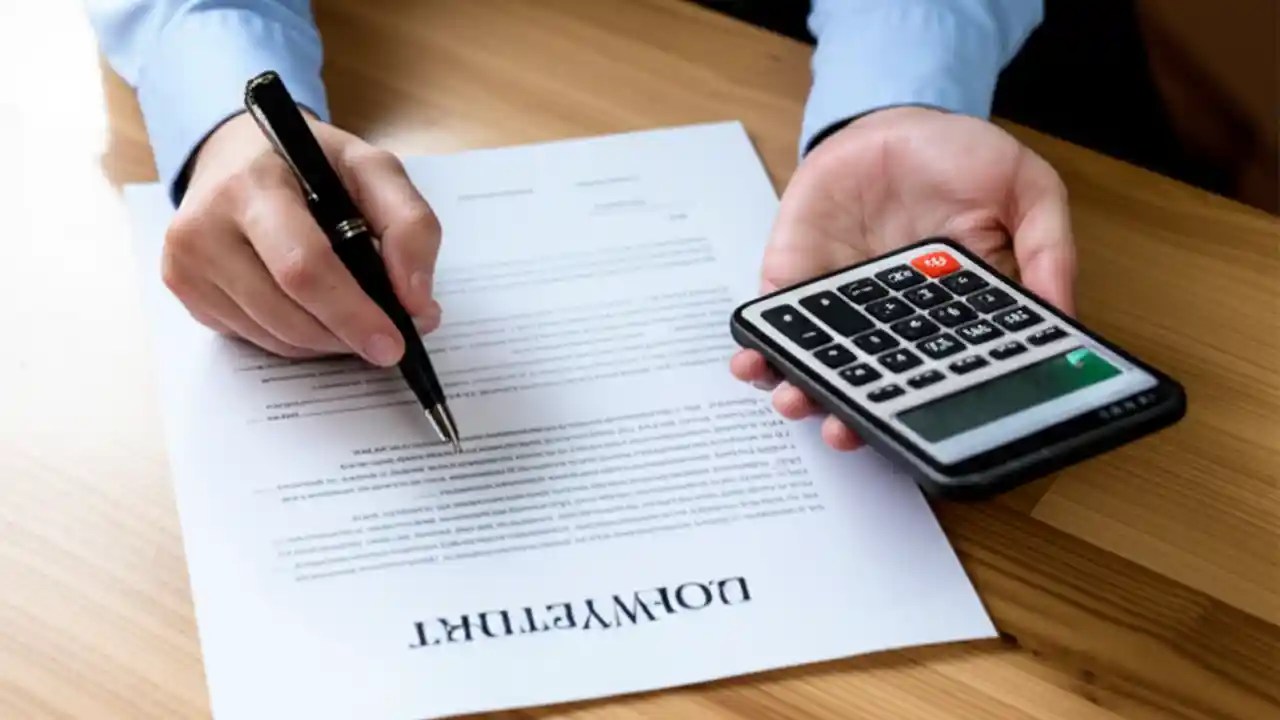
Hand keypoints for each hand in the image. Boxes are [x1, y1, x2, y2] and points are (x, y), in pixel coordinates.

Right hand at [161, 111, 441, 364]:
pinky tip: (313, 309)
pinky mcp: (183, 289)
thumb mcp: (371, 169)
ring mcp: (185, 263)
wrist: (235, 152)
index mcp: (252, 185)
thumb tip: (417, 304)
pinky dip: (297, 337)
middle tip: (388, 338)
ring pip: (274, 337)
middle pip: (288, 315)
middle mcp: (204, 226)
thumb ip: (410, 225)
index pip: (303, 268)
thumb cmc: (308, 163)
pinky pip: (254, 339)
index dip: (352, 314)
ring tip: (356, 316)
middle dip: (347, 335)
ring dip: (327, 341)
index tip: (394, 343)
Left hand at [731, 106, 1074, 450]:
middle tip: (844, 433)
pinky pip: (776, 324)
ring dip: (801, 392)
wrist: (895, 117)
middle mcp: (891, 324)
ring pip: (817, 367)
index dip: (924, 412)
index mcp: (948, 317)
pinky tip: (752, 360)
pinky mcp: (796, 279)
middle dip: (851, 417)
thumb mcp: (1026, 190)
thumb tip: (1063, 314)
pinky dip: (760, 344)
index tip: (915, 440)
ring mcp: (840, 305)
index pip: (936, 377)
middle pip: (869, 387)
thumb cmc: (960, 157)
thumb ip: (1047, 249)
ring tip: (794, 403)